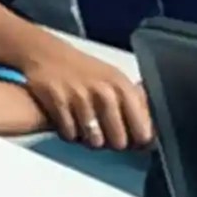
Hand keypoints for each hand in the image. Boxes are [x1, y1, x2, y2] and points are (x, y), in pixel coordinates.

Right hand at [22, 48, 153, 149]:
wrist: (46, 53)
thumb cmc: (83, 71)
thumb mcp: (115, 80)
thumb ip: (134, 105)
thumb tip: (151, 136)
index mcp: (123, 87)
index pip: (143, 132)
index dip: (137, 142)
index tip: (130, 140)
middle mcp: (103, 92)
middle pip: (118, 142)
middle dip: (110, 143)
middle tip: (103, 134)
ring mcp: (79, 97)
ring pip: (93, 142)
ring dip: (88, 139)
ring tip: (84, 127)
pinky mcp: (56, 101)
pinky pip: (69, 135)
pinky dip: (68, 133)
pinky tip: (68, 121)